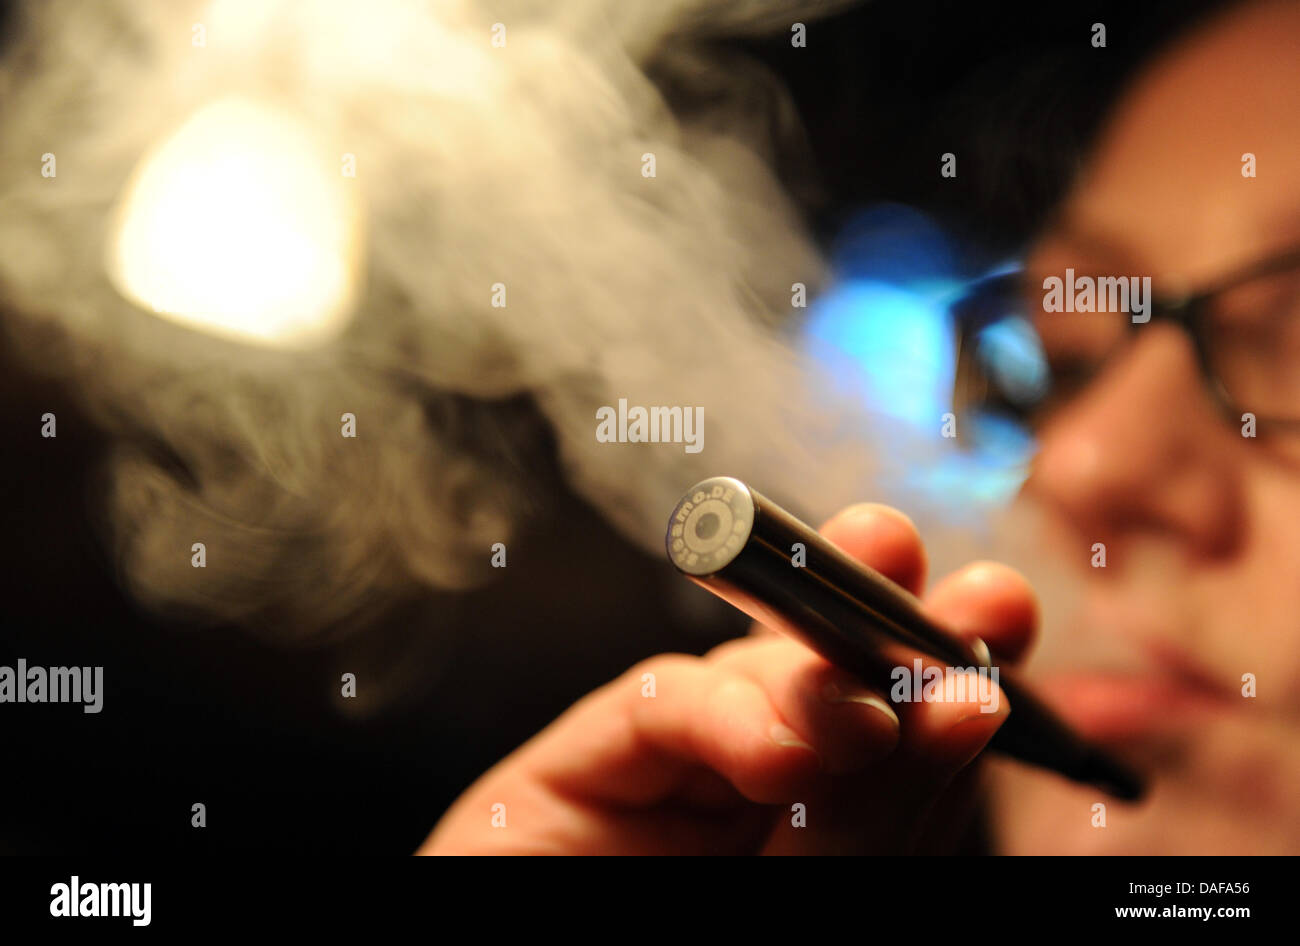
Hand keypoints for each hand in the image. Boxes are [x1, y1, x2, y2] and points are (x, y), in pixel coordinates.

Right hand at [419, 503, 1037, 853]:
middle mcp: (756, 790)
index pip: (901, 739)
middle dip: (895, 623)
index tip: (998, 622)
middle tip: (972, 595)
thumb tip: (961, 709)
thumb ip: (867, 822)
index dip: (945, 670)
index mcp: (824, 829)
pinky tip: (776, 745)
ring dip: (819, 669)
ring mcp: (672, 771)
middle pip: (833, 677)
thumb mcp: (805, 905)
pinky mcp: (584, 760)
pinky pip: (660, 709)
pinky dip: (722, 714)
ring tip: (866, 713)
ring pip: (753, 674)